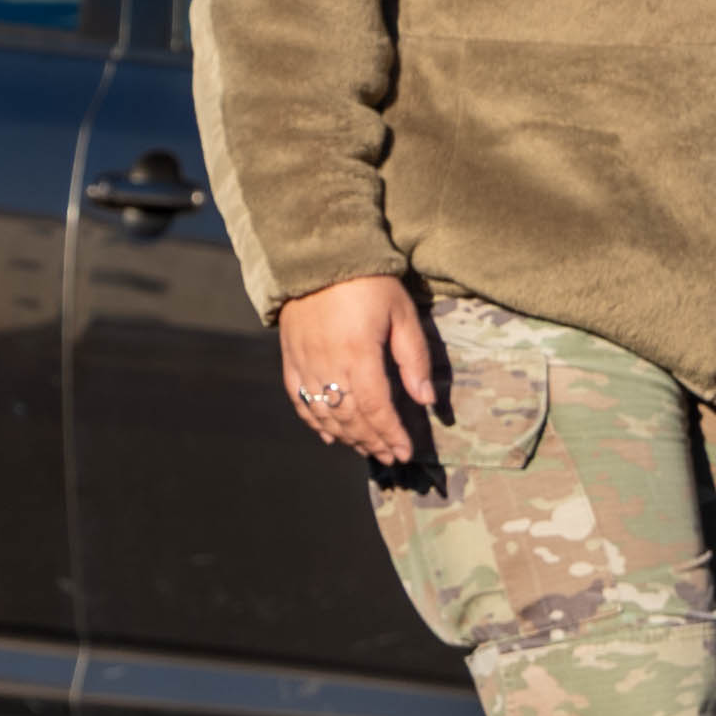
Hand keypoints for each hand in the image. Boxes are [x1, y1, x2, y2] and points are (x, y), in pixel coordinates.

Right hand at [274, 274, 436, 464]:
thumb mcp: (403, 315)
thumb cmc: (369, 283)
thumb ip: (414, 359)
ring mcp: (304, 363)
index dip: (390, 434)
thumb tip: (426, 401)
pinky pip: (299, 398)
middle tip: (391, 457)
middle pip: (350, 417)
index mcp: (358, 354)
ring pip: (324, 413)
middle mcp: (327, 365)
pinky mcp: (289, 358)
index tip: (405, 452)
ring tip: (368, 449)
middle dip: (372, 441)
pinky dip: (314, 421)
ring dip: (347, 436)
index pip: (376, 408)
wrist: (318, 258)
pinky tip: (330, 435)